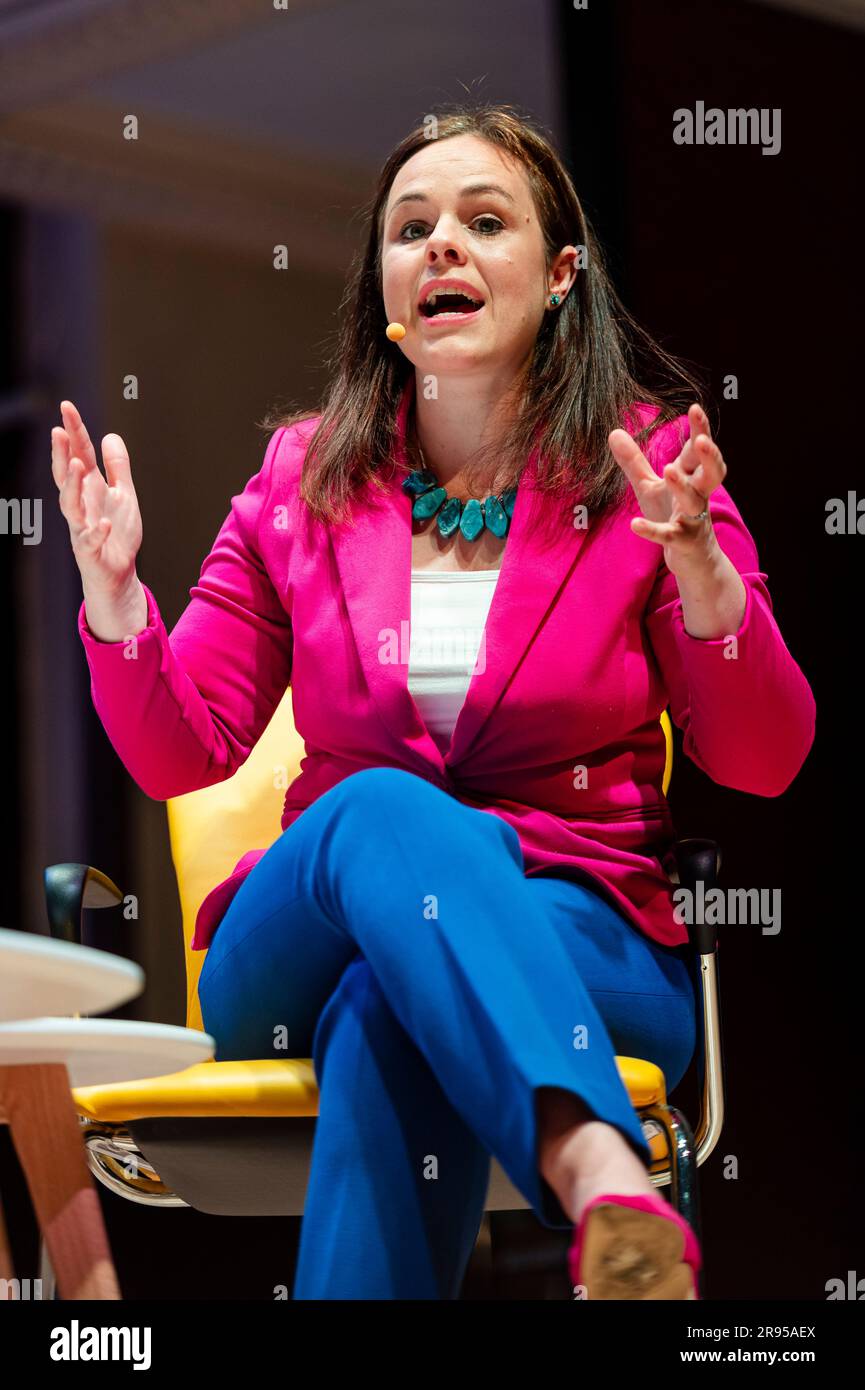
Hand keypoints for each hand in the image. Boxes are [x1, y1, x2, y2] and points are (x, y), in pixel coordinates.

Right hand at [52, 400, 142, 596]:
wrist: (118, 572)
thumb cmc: (117, 532)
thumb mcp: (123, 494)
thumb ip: (117, 467)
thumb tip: (110, 435)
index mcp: (90, 488)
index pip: (79, 455)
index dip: (73, 432)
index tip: (66, 406)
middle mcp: (82, 505)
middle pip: (67, 476)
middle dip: (62, 454)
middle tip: (58, 430)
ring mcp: (82, 527)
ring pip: (71, 505)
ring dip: (73, 486)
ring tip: (77, 466)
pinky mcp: (90, 551)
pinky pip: (90, 541)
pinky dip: (96, 532)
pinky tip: (104, 523)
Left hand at [608, 403, 726, 574]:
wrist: (693, 559)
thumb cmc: (672, 514)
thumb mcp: (650, 486)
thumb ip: (634, 462)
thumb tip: (613, 431)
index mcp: (690, 478)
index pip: (697, 451)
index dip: (700, 431)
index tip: (695, 409)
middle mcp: (697, 495)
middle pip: (711, 473)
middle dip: (710, 456)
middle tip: (702, 440)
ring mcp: (692, 519)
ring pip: (695, 500)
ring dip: (683, 486)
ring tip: (668, 469)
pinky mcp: (683, 542)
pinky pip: (670, 535)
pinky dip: (652, 530)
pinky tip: (634, 525)